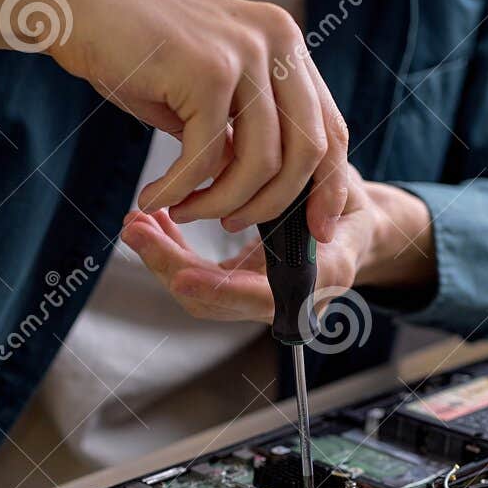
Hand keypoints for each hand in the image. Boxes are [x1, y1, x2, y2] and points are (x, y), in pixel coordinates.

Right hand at [0, 0, 349, 239]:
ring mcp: (244, 53)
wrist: (77, 6)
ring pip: (259, 163)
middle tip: (230, 226)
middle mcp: (276, 41)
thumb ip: (240, 129)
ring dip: (219, 203)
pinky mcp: (206, 72)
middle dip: (271, 205)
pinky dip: (179, 191)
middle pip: (307, 151)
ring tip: (184, 211)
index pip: (330, 127)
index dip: (327, 187)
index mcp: (284, 44)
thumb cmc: (135, 51)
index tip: (313, 231)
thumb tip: (258, 190)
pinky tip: (153, 198)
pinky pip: (207, 159)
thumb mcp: (205, 89)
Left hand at [121, 165, 380, 323]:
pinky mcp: (238, 286)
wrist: (352, 226)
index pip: (263, 297)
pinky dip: (170, 249)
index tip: (181, 277)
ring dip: (161, 256)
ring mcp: (257, 298)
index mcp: (320, 280)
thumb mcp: (340, 188)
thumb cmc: (349, 202)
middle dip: (169, 266)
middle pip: (215, 302)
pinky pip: (197, 277)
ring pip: (198, 292)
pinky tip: (151, 221)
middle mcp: (285, 301)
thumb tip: (272, 186)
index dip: (221, 290)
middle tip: (136, 231)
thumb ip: (316, 191)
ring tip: (135, 222)